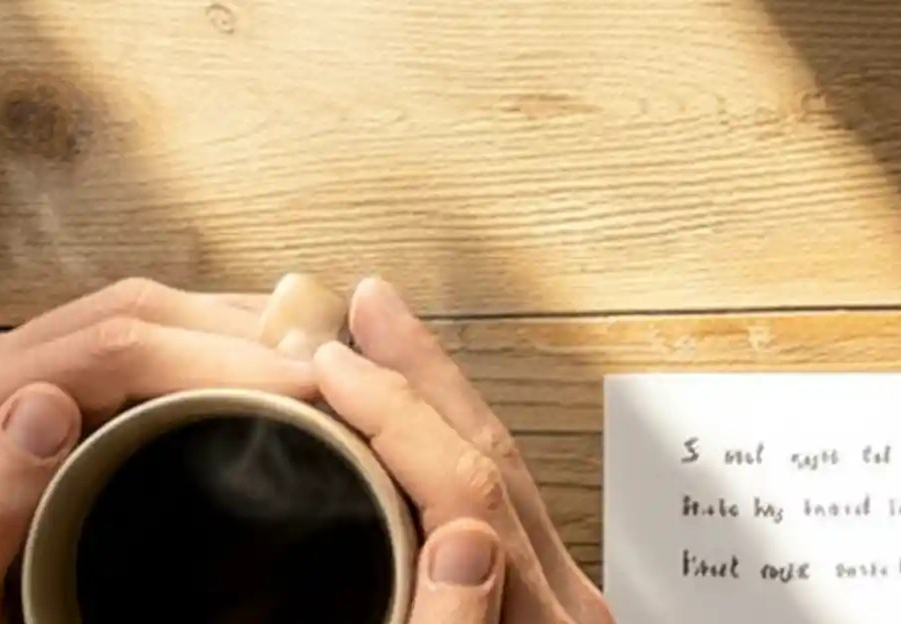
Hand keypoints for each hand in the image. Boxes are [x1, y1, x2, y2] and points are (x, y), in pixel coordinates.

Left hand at [0, 278, 315, 619]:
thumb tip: (47, 410)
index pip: (112, 347)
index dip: (220, 355)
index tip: (304, 385)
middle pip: (133, 311)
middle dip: (241, 329)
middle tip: (332, 366)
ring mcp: (11, 371)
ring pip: (137, 313)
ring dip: (227, 326)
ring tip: (309, 359)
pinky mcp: (32, 387)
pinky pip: (129, 339)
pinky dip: (201, 342)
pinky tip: (248, 366)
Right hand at [314, 278, 614, 623]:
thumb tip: (463, 546)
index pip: (469, 487)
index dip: (396, 413)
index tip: (336, 365)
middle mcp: (564, 604)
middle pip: (491, 454)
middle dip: (423, 371)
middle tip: (373, 305)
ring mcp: (558, 600)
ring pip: (498, 466)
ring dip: (436, 396)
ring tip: (388, 342)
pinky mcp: (539, 606)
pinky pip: (496, 497)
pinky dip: (446, 443)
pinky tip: (414, 426)